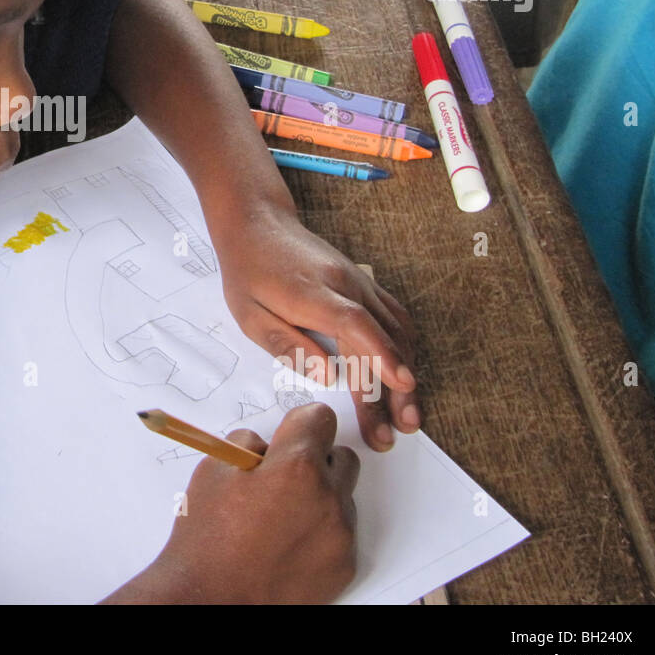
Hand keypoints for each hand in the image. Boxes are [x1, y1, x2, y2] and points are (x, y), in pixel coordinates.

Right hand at [105, 405, 358, 602]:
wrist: (213, 599)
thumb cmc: (207, 537)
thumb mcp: (213, 470)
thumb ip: (247, 446)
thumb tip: (266, 446)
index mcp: (296, 466)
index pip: (320, 419)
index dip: (301, 424)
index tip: (290, 434)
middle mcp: (328, 497)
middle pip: (343, 457)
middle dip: (316, 460)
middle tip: (282, 479)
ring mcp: (340, 535)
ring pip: (343, 497)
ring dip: (320, 498)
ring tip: (281, 518)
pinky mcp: (344, 565)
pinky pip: (341, 533)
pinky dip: (320, 533)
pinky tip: (287, 545)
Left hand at [217, 202, 419, 450]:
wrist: (258, 223)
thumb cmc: (248, 272)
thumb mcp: (249, 315)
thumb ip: (288, 346)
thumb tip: (325, 378)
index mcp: (311, 294)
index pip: (355, 324)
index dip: (381, 354)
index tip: (403, 384)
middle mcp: (345, 285)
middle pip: (383, 337)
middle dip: (396, 388)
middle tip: (399, 430)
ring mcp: (360, 282)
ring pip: (397, 330)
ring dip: (406, 372)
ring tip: (406, 414)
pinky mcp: (365, 283)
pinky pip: (395, 316)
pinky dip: (405, 347)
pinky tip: (406, 374)